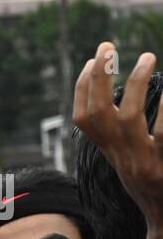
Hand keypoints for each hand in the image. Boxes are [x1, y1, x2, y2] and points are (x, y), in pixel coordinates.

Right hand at [72, 42, 162, 230]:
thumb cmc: (160, 191)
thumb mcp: (137, 165)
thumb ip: (129, 140)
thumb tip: (123, 107)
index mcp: (114, 155)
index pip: (84, 121)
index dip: (83, 89)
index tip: (91, 60)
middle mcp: (123, 158)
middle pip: (98, 116)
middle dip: (99, 79)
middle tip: (106, 47)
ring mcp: (144, 163)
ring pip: (130, 119)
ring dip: (136, 85)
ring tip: (147, 57)